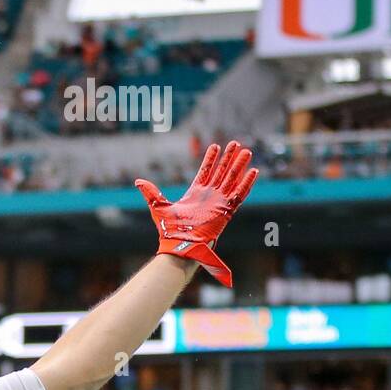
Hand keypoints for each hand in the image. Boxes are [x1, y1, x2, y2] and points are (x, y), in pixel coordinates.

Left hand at [135, 141, 258, 287]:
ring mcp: (218, 203)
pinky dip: (246, 184)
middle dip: (228, 158)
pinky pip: (239, 195)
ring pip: (232, 180)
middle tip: (235, 143)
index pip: (205, 172)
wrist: (179, 246)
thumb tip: (138, 181)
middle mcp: (208, 197)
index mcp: (195, 194)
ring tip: (246, 152)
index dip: (211, 159)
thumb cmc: (169, 230)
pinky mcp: (226, 211)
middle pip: (221, 173)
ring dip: (239, 166)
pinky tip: (253, 172)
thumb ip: (151, 192)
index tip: (215, 146)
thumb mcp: (158, 206)